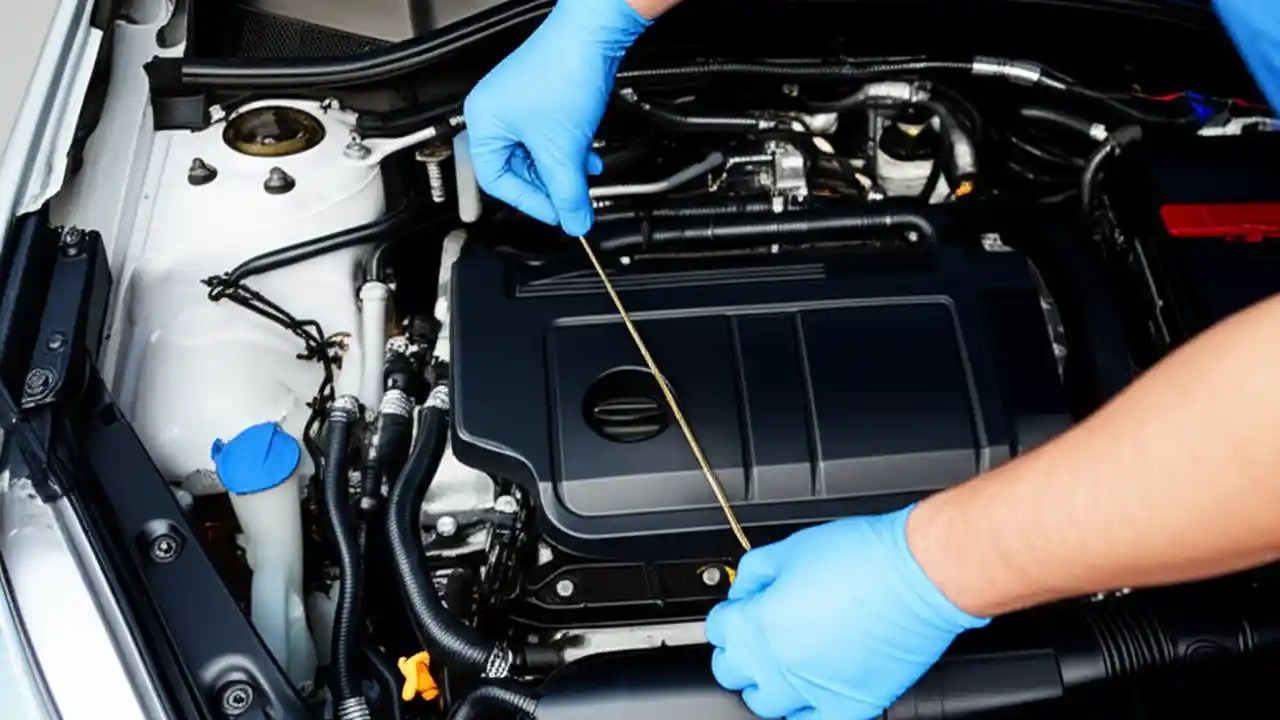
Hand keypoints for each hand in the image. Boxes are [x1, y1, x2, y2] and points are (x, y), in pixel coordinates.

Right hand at [463, 0, 649, 235]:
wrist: (593, 34)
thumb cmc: (564, 71)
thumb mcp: (564, 150)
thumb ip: (568, 194)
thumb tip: (574, 221)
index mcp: (484, 123)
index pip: (496, 182)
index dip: (529, 203)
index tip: (557, 214)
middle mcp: (495, 112)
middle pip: (518, 170)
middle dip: (550, 186)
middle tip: (571, 201)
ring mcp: (518, 104)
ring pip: (537, 155)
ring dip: (562, 170)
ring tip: (583, 178)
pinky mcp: (541, 98)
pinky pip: (549, 137)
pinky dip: (568, 151)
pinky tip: (587, 157)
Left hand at [705, 507, 987, 718]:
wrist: (918, 573)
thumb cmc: (864, 557)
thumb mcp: (792, 548)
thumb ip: (755, 572)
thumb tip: (743, 588)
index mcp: (759, 624)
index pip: (718, 630)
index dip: (729, 614)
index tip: (740, 610)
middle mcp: (780, 664)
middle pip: (732, 672)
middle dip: (739, 650)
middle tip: (757, 634)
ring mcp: (814, 690)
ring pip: (764, 703)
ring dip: (766, 683)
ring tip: (782, 662)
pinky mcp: (851, 706)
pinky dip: (803, 711)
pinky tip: (809, 691)